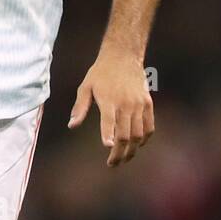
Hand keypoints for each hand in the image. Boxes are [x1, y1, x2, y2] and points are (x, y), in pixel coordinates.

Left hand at [67, 47, 153, 166]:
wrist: (123, 56)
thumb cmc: (101, 73)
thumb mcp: (85, 87)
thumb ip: (80, 108)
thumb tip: (71, 125)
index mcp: (109, 101)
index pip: (109, 123)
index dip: (108, 137)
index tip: (107, 148)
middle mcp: (125, 104)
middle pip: (125, 135)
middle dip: (119, 153)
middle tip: (112, 164)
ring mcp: (138, 105)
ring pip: (138, 134)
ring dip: (132, 150)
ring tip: (124, 159)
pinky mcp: (147, 103)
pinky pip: (149, 126)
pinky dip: (144, 139)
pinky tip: (138, 145)